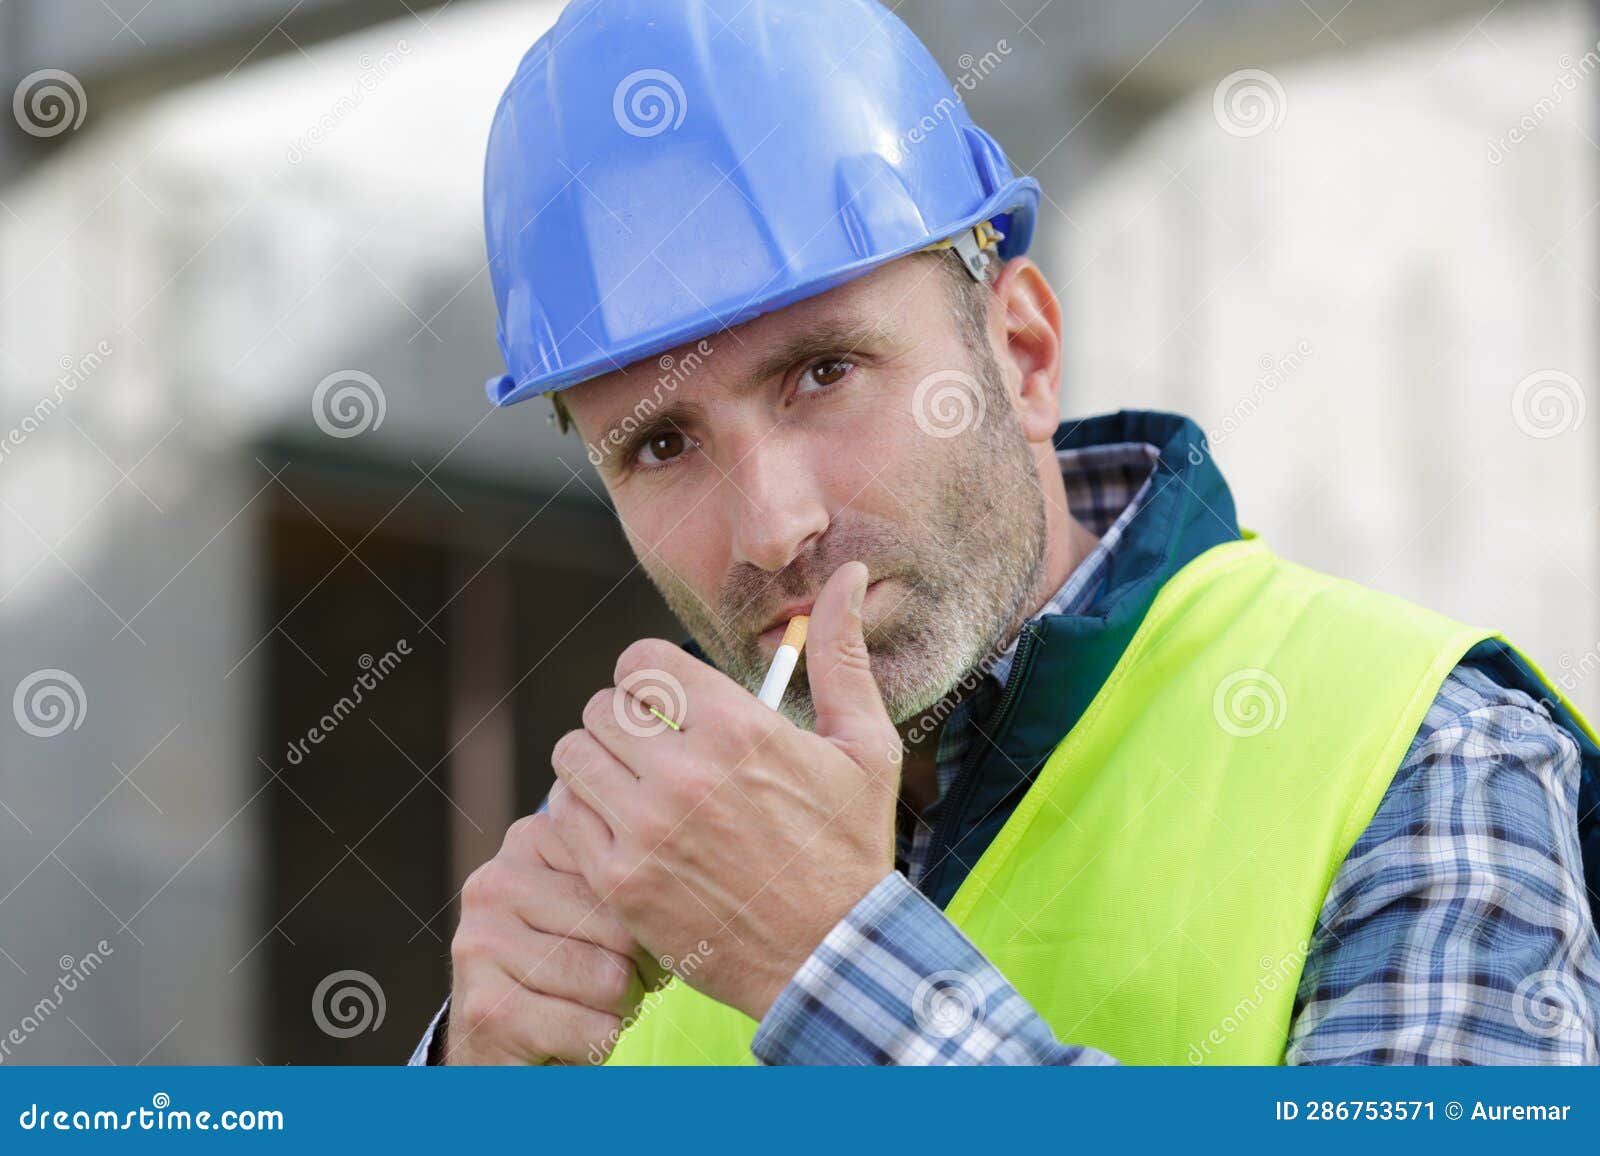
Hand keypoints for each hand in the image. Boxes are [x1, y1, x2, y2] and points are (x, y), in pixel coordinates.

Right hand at [443, 811, 666, 1064]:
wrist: (498, 1051)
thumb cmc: (566, 967)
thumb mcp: (593, 906)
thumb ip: (626, 875)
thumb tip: (686, 873)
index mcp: (529, 840)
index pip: (629, 870)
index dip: (652, 918)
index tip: (638, 941)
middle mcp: (496, 882)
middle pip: (624, 927)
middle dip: (642, 970)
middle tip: (621, 984)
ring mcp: (483, 944)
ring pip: (611, 981)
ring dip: (619, 1010)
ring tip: (592, 1007)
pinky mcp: (488, 1009)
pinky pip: (592, 1030)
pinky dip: (596, 1046)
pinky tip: (568, 1037)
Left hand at [548, 561, 902, 1019]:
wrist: (832, 957)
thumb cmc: (851, 847)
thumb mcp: (864, 745)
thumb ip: (841, 653)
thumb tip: (850, 574)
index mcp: (738, 727)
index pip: (641, 662)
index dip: (649, 677)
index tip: (668, 702)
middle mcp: (684, 771)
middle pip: (602, 705)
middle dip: (625, 720)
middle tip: (654, 749)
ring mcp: (646, 828)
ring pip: (574, 754)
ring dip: (598, 764)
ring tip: (634, 785)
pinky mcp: (620, 880)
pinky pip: (564, 817)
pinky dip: (585, 817)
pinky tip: (624, 830)